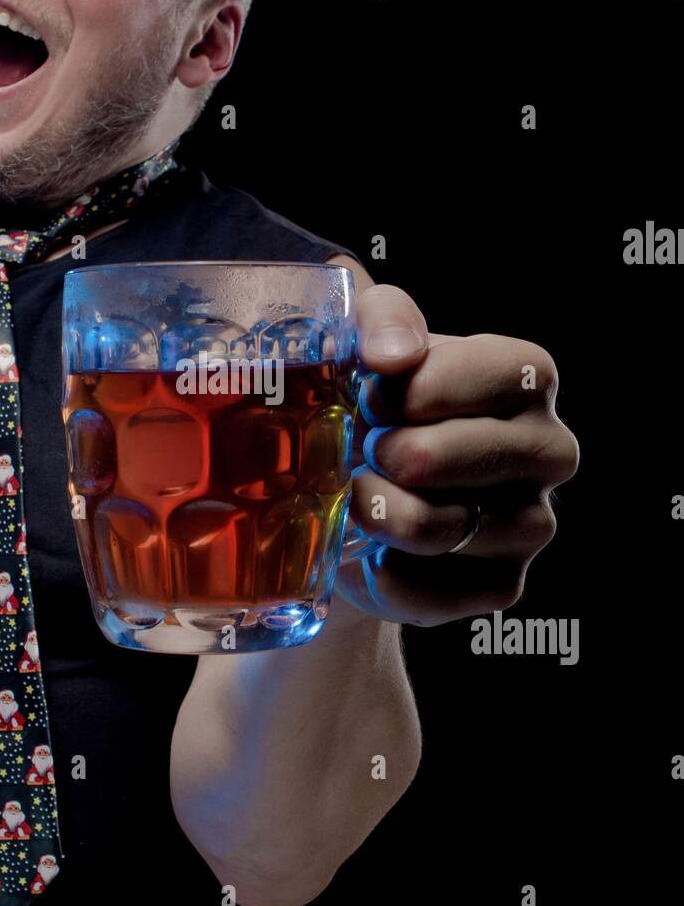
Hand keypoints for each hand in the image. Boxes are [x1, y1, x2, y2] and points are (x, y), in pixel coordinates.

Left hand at [332, 281, 579, 626]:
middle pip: (449, 456)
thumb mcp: (368, 334)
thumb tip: (392, 356)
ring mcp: (534, 523)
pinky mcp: (503, 585)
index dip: (407, 391)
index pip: (481, 376)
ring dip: (372, 512)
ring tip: (357, 494)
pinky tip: (371, 547)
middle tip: (360, 451)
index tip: (370, 398)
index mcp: (529, 377)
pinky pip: (426, 588)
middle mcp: (549, 449)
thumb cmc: (372, 401)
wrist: (358, 493)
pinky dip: (379, 570)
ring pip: (434, 527)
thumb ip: (380, 317)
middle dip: (382, 454)